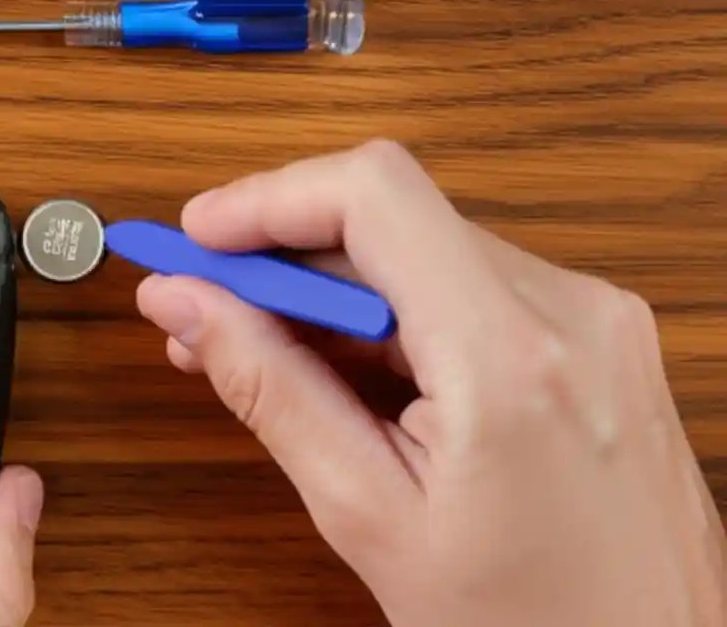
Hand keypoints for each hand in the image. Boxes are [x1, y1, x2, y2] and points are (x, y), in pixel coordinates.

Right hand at [136, 141, 725, 625]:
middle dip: (282, 251)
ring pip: (425, 246)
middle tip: (201, 303)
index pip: (373, 197)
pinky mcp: (595, 333)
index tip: (197, 237)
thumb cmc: (531, 623)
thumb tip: (186, 304)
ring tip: (259, 345)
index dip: (266, 199)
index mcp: (510, 357)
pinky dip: (390, 309)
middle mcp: (569, 310)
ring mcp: (593, 317)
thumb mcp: (369, 515)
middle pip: (392, 217)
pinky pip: (468, 283)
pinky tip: (340, 359)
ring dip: (331, 285)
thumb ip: (269, 390)